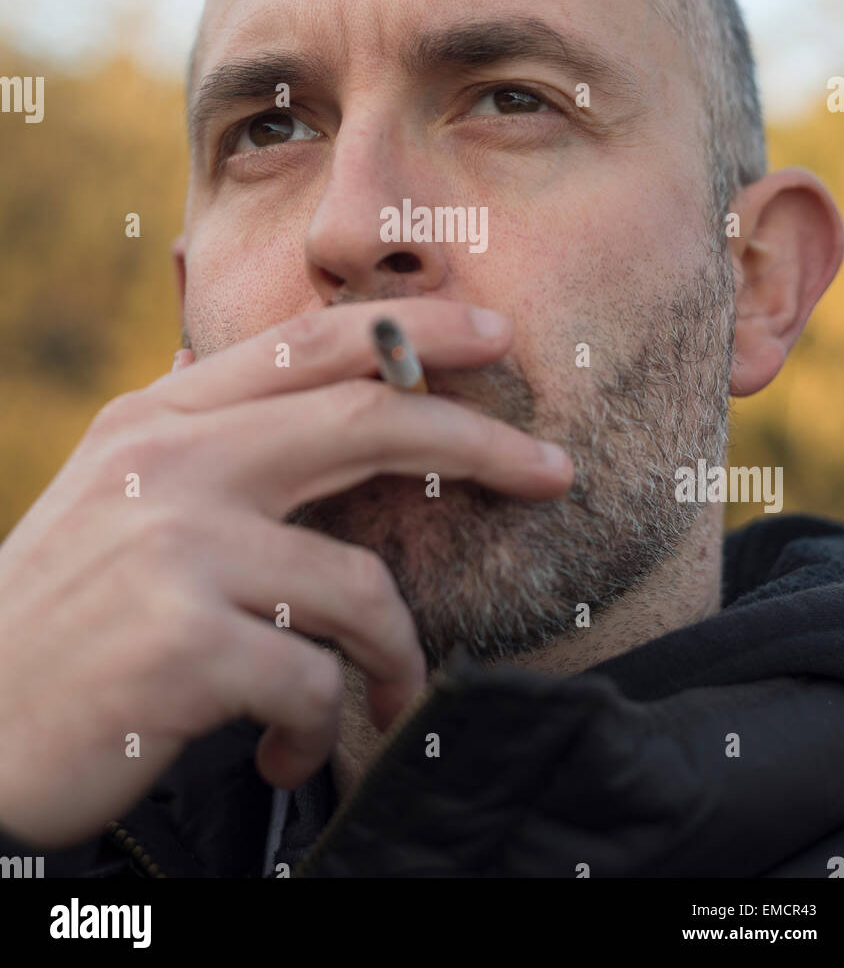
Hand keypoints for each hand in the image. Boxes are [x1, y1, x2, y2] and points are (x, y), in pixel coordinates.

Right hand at [0, 297, 572, 845]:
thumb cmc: (55, 613)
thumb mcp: (108, 492)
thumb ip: (185, 430)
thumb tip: (229, 363)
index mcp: (160, 421)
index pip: (307, 348)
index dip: (409, 333)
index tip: (491, 333)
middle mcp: (172, 466)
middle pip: (365, 422)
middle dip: (476, 443)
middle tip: (553, 470)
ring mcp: (178, 550)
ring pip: (358, 583)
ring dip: (391, 652)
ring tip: (383, 693)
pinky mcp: (186, 644)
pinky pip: (316, 679)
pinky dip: (322, 723)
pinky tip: (293, 745)